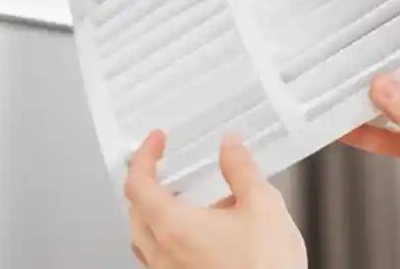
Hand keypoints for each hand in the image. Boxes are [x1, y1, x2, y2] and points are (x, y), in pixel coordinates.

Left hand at [124, 130, 306, 268]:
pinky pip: (162, 260)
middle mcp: (163, 256)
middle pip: (135, 213)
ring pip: (145, 240)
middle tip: (159, 166)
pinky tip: (200, 235)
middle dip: (146, 184)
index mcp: (174, 229)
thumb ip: (241, 171)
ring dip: (154, 214)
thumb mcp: (263, 207)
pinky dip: (169, 238)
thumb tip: (230, 148)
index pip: (138, 185)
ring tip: (180, 200)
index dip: (144, 157)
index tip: (156, 142)